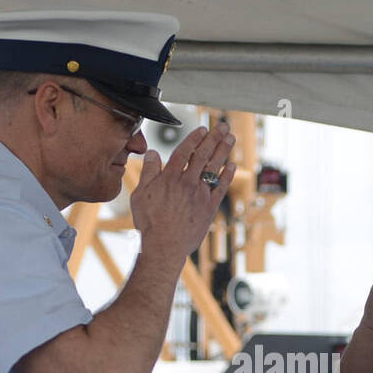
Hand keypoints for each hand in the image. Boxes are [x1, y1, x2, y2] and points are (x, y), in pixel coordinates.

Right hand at [131, 122, 236, 262]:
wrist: (165, 246)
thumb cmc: (150, 222)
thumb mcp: (140, 194)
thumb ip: (149, 172)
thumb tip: (152, 154)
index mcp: (170, 177)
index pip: (185, 151)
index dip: (195, 138)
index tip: (203, 129)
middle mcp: (188, 182)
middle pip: (203, 155)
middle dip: (214, 138)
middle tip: (223, 125)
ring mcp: (200, 195)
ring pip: (214, 168)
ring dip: (223, 151)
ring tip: (231, 138)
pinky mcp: (209, 208)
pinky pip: (221, 188)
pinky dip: (227, 176)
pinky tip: (232, 166)